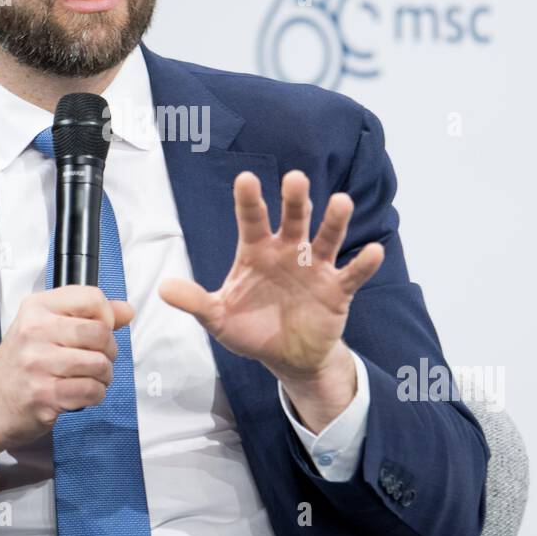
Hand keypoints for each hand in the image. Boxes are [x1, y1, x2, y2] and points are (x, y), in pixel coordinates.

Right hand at [0, 286, 132, 481]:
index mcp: (37, 308)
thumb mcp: (45, 328)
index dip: (107, 316)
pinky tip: (80, 394)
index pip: (92, 298)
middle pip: (100, 333)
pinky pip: (92, 391)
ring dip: (103, 376)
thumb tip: (126, 310)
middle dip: (109, 350)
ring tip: (88, 378)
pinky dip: (95, 395)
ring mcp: (38, 364)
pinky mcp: (44, 395)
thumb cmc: (19, 365)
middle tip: (98, 359)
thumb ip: (88, 315)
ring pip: (100, 364)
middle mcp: (35, 332)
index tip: (101, 329)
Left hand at [158, 169, 383, 383]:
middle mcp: (287, 251)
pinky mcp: (337, 289)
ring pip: (326, 238)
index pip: (252, 220)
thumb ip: (196, 302)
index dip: (249, 200)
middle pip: (293, 219)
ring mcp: (315, 268)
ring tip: (341, 202)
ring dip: (334, 221)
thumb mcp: (219, 318)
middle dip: (295, 199)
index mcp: (256, 252)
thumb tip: (163, 289)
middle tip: (295, 179)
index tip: (246, 178)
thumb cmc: (250, 329)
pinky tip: (373, 251)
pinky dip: (363, 263)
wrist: (287, 357)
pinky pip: (352, 273)